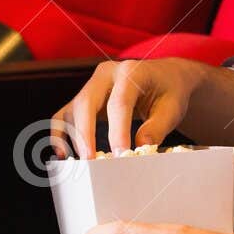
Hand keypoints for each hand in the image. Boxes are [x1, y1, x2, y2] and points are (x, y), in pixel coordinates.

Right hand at [51, 58, 210, 157]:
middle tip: (90, 161)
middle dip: (85, 134)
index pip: (119, 103)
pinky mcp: (84, 97)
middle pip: (87, 102)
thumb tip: (140, 149)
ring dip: (71, 137)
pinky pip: (65, 114)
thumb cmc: (170, 91)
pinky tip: (63, 154)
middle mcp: (106, 73)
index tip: (120, 156)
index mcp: (131, 71)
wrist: (165, 76)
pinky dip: (60, 134)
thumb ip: (157, 128)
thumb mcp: (173, 108)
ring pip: (72, 109)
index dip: (117, 131)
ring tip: (78, 163)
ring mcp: (92, 84)